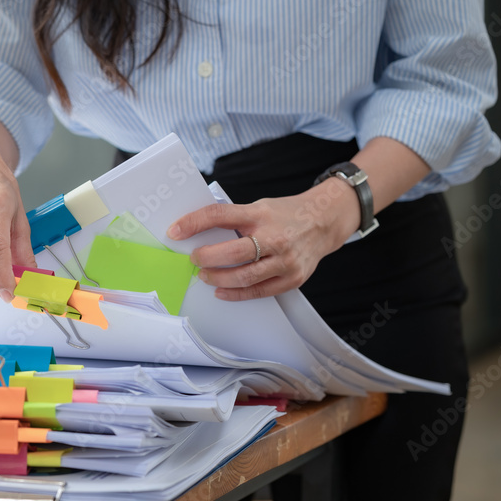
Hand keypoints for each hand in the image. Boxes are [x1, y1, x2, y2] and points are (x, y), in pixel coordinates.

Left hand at [166, 179, 359, 300]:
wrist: (325, 222)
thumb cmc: (285, 215)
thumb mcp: (259, 207)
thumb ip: (234, 219)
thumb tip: (197, 231)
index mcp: (260, 214)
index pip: (220, 215)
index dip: (193, 223)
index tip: (175, 231)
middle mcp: (274, 237)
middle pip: (233, 253)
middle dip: (206, 258)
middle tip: (194, 259)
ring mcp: (285, 260)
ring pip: (245, 277)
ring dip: (219, 279)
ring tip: (205, 276)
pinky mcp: (292, 279)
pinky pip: (259, 291)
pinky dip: (236, 294)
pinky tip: (222, 291)